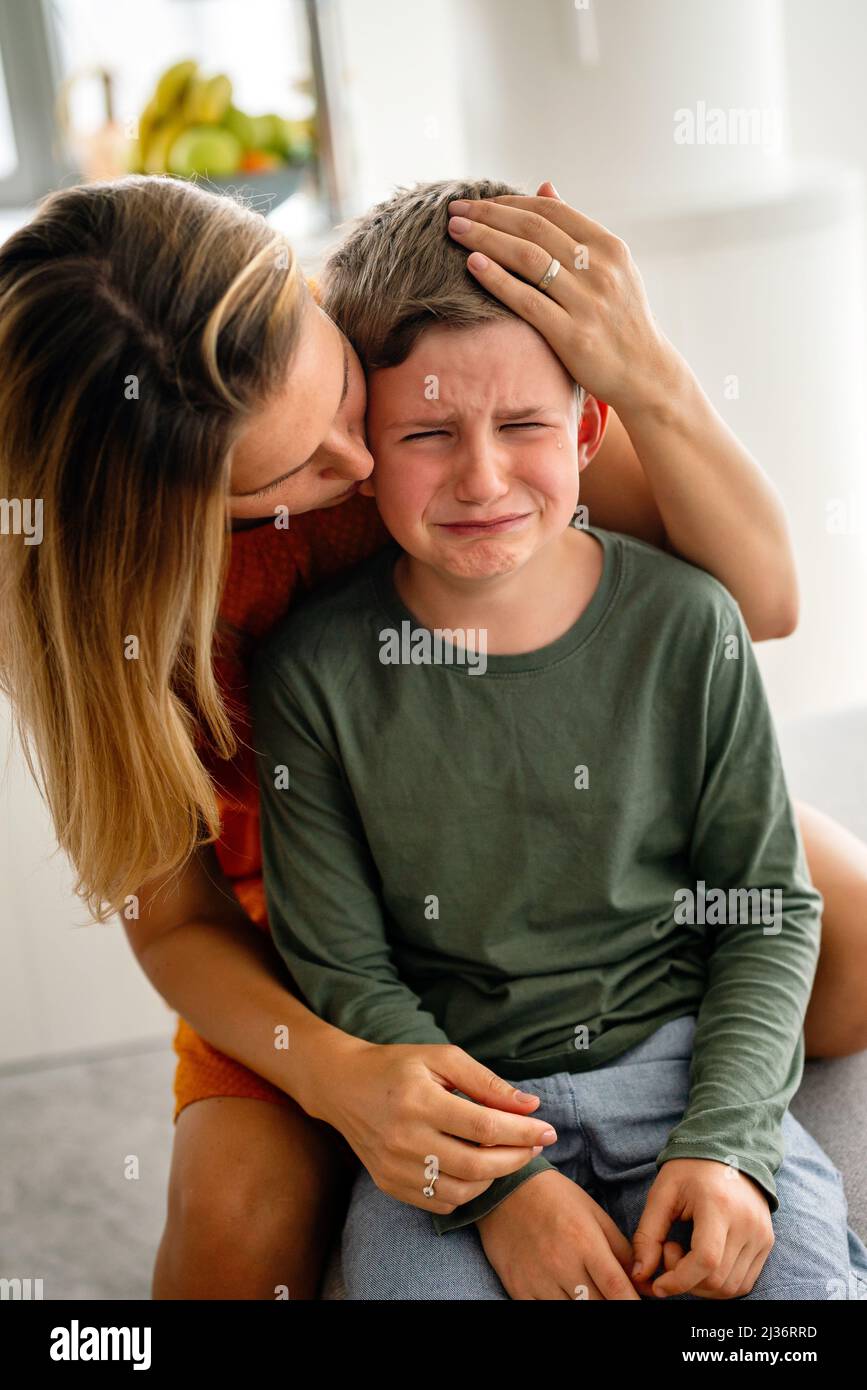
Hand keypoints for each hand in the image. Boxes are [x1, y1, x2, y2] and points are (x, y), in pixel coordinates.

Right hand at [323, 1039, 557, 1213]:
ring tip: (506, 1154)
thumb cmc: (397, 1066)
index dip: (523, 1131)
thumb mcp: (441, 1058)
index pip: (485, 1126)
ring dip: (494, 1176)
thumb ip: (486, 1082)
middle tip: (536, 1144)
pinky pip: (441, 1202)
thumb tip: (530, 1106)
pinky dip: (468, 1190)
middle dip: (517, 1157)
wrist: (342, 1086)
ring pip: (462, 1189)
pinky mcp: (389, 1184)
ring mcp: (395, 1167)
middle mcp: (405, 1139)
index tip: (548, 1130)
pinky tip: (475, 1168)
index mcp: (420, 1102)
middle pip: (478, 1164)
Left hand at [446, 179, 682, 416]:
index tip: (478, 201)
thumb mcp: (611, 268)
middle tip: (454, 209)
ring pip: (527, 258)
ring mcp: (588, 302)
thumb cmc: (620, 320)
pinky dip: (497, 279)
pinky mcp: (573, 335)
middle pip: (533, 229)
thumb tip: (545, 188)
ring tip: (454, 230)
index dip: (510, 202)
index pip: (551, 211)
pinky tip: (473, 264)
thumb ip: (577, 231)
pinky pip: (527, 300)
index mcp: (609, 247)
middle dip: (489, 215)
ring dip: (485, 239)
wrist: (645, 373)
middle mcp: (600, 269)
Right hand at [477, 1168, 640, 1299]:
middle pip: (598, 1305)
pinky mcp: (518, 1289)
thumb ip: (623, 1250)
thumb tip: (647, 1283)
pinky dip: (560, 1309)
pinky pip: (544, 1314)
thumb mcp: (594, 1214)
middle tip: (612, 1294)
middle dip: (611, 1304)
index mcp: (584, 1241)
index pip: (617, 1287)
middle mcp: (561, 1264)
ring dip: (586, 1306)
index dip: (632, 1303)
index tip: (641, 1307)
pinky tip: (566, 1297)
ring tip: (588, 1292)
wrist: (505, 1190)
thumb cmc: (556, 1198)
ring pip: (573, 1314)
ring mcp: (538, 1280)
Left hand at [632, 1158, 774, 1298]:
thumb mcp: (662, 1193)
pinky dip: (720, 1283)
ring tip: (688, 1253)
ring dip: (703, 1285)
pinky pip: (745, 1282)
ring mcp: (761, 1235)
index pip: (705, 1262)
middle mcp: (747, 1224)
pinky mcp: (766, 1243)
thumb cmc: (690, 1170)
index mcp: (719, 1206)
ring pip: (732, 1288)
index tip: (658, 1285)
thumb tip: (640, 1275)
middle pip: (718, 1280)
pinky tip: (705, 1259)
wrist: (729, 1150)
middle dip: (687, 1281)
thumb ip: (648, 1235)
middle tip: (670, 1250)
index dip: (679, 1281)